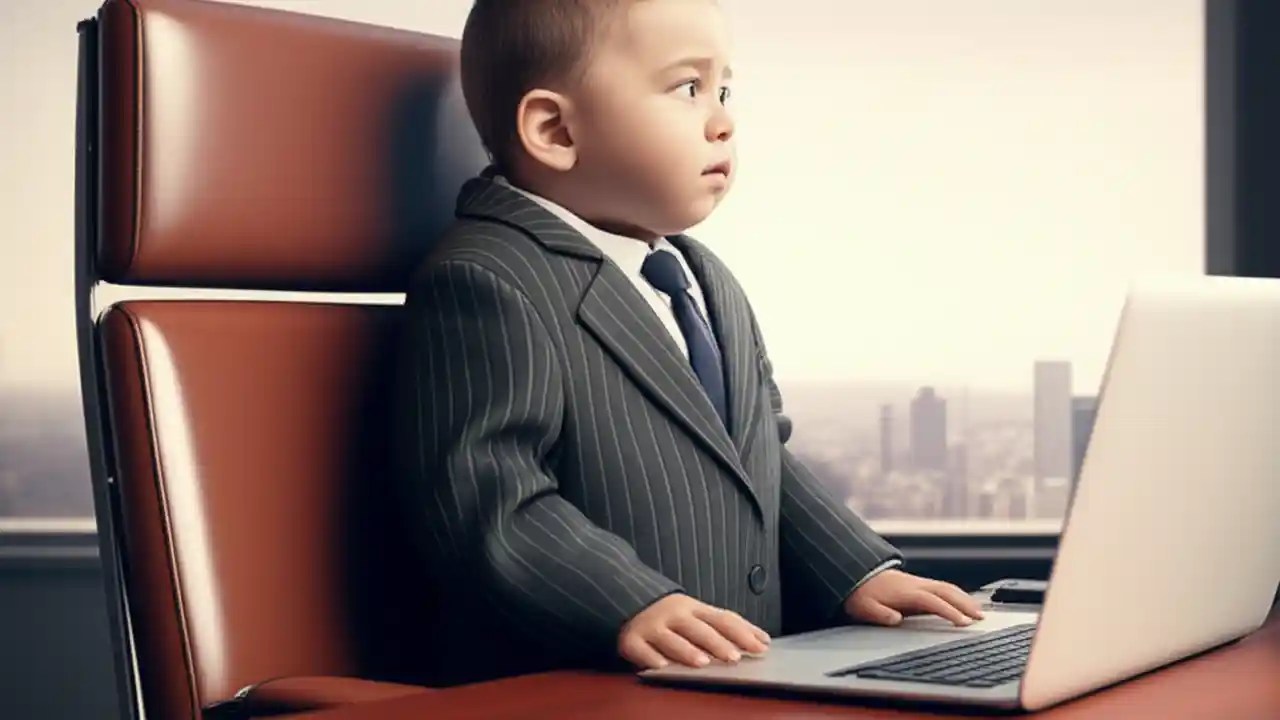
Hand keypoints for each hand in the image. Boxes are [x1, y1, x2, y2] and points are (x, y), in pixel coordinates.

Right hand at [618, 593, 770, 669]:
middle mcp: (673, 615)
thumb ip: (723, 625)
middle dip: (716, 643)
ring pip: (670, 639)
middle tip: (734, 657)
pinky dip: (651, 658)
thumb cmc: (670, 614)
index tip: (760, 647)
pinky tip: (661, 666)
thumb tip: (762, 640)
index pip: (722, 619)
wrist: (624, 595)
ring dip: (686, 650)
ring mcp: (651, 626)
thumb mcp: (695, 613)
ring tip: (702, 662)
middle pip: (698, 629)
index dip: (742, 633)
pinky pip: (641, 649)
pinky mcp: (631, 640)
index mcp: (693, 608)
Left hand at [844, 569, 985, 626]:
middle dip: (965, 604)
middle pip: (945, 591)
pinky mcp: (918, 583)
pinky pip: (942, 587)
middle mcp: (915, 585)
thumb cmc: (861, 594)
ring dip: (964, 598)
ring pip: (946, 588)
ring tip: (979, 611)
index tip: (964, 622)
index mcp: (905, 592)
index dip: (949, 611)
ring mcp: (918, 582)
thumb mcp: (864, 607)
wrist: (854, 575)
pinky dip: (956, 594)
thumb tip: (895, 619)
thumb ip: (880, 614)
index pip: (933, 601)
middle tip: (981, 617)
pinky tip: (963, 602)